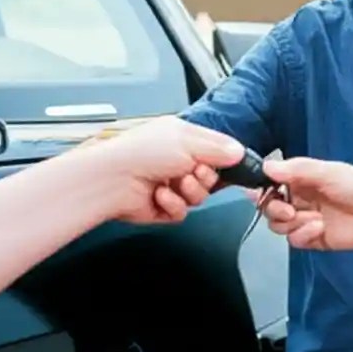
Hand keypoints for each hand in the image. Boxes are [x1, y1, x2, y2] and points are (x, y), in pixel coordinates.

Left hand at [73, 116, 245, 223]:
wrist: (113, 180)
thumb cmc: (141, 152)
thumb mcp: (188, 141)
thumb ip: (218, 148)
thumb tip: (239, 152)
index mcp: (181, 139)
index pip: (213, 150)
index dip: (222, 159)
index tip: (228, 163)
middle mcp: (175, 161)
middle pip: (210, 177)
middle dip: (205, 177)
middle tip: (192, 171)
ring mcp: (168, 184)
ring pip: (198, 196)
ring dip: (189, 191)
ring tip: (174, 183)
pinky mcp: (161, 207)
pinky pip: (182, 212)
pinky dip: (173, 205)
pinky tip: (160, 196)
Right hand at [258, 157, 352, 248]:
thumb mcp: (327, 172)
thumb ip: (296, 169)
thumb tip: (267, 166)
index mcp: (299, 179)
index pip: (270, 183)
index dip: (261, 188)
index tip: (262, 191)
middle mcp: (298, 198)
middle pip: (268, 207)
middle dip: (274, 209)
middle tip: (289, 210)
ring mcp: (304, 219)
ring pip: (278, 225)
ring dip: (292, 223)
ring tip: (315, 220)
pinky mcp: (311, 238)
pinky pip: (293, 240)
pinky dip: (303, 235)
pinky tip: (319, 229)